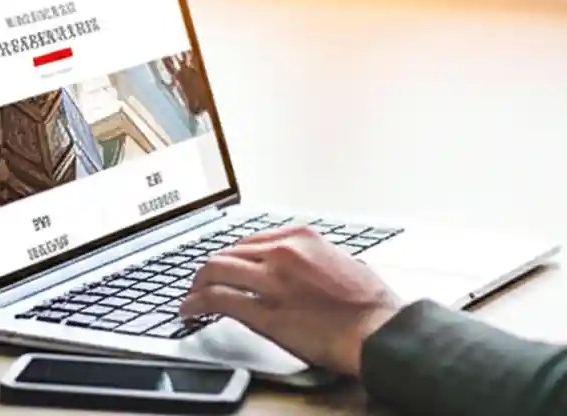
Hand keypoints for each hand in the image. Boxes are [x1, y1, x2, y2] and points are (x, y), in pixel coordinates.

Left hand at [180, 225, 402, 375]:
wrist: (377, 330)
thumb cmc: (369, 303)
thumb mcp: (342, 262)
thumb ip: (313, 260)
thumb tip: (300, 268)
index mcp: (301, 238)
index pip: (250, 241)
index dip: (232, 255)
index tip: (226, 265)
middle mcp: (282, 253)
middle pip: (228, 253)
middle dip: (210, 268)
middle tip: (201, 280)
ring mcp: (271, 282)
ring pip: (216, 271)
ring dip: (197, 284)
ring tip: (189, 295)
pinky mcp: (265, 313)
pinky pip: (219, 301)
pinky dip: (197, 304)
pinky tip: (190, 310)